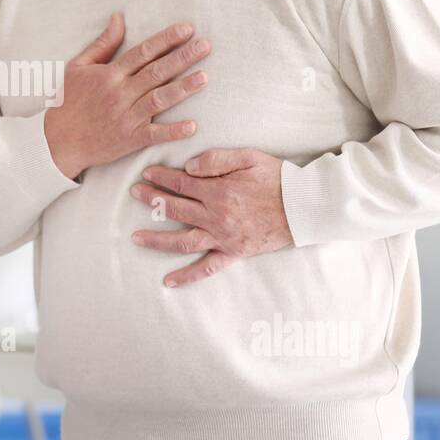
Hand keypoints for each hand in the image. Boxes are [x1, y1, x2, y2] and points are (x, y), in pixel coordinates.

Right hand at [43, 14, 210, 179]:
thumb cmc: (68, 102)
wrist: (57, 141)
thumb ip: (102, 43)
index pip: (143, 52)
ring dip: (183, 88)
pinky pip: (154, 134)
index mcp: (109, 74)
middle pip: (156, 72)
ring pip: (159, 99)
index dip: (165, 39)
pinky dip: (173, 131)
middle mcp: (119, 93)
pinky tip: (192, 126)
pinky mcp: (129, 140)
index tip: (186, 29)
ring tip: (205, 77)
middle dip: (182, 58)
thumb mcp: (78, 67)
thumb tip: (119, 18)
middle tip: (205, 46)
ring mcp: (125, 117)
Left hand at [129, 147, 294, 286]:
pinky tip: (169, 281)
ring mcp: (223, 238)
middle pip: (175, 209)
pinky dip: (187, 276)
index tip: (147, 173)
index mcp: (219, 191)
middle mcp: (216, 216)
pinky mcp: (233, 253)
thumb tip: (188, 167)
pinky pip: (207, 268)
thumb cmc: (278, 179)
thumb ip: (216, 160)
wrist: (304, 207)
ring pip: (182, 241)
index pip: (181, 183)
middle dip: (152, 200)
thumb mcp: (249, 158)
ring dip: (157, 239)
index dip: (161, 177)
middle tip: (135, 194)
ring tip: (136, 237)